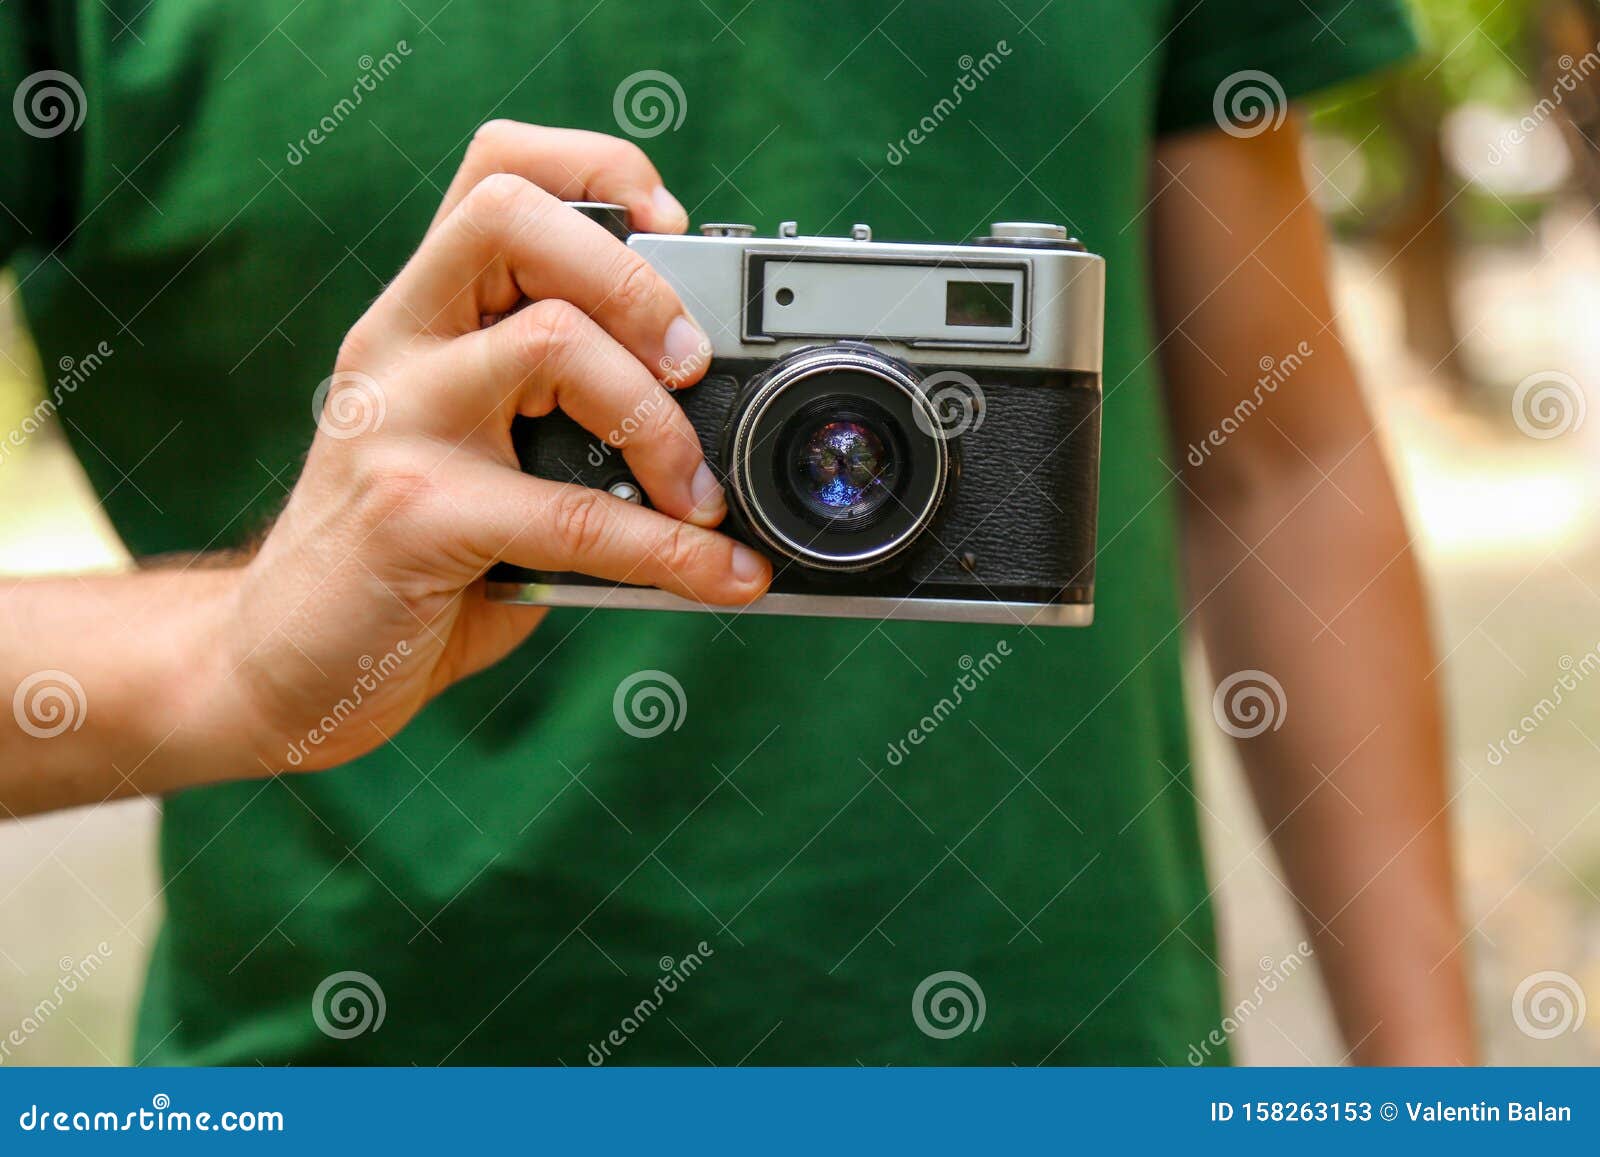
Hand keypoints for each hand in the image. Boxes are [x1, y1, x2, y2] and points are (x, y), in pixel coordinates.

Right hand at [227, 121, 770, 771]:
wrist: (282, 666)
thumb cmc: (406, 562)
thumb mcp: (481, 463)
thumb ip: (564, 428)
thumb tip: (716, 447)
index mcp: (422, 317)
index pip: (498, 171)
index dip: (599, 171)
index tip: (671, 229)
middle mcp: (398, 347)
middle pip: (513, 219)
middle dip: (634, 280)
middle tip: (691, 365)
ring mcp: (395, 422)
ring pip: (551, 342)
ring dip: (657, 418)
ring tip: (700, 494)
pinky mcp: (412, 515)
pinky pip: (574, 514)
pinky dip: (670, 550)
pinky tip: (719, 576)